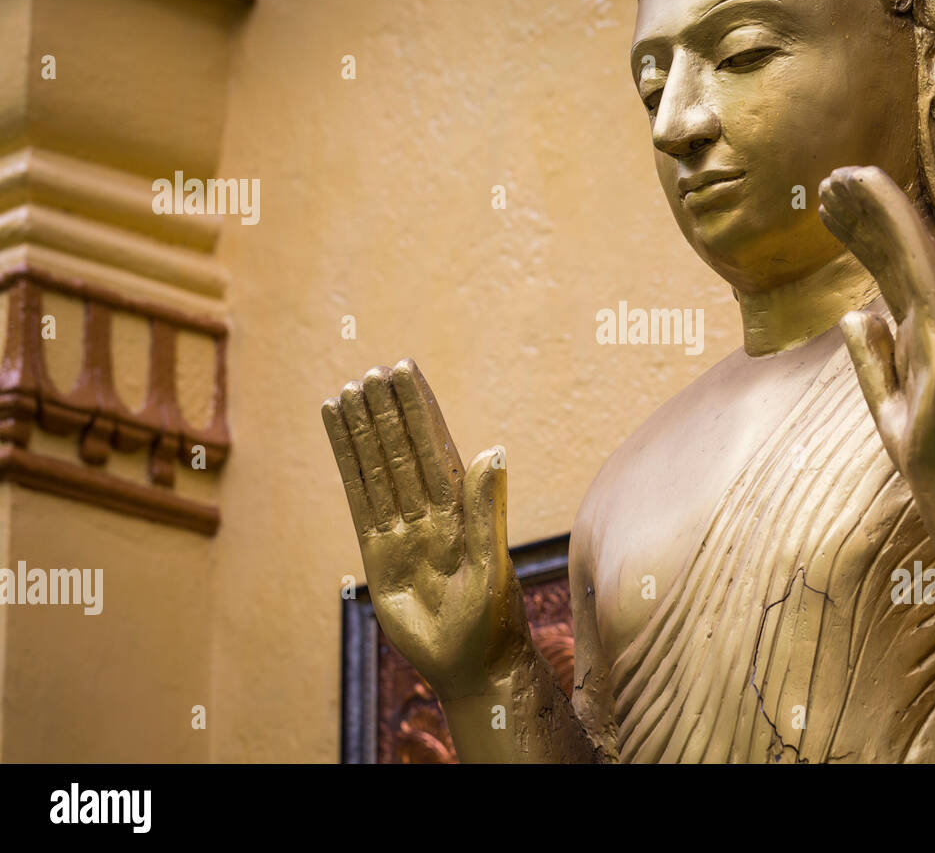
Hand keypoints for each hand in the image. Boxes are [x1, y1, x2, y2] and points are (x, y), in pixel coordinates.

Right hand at [321, 359, 529, 702]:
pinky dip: (349, 466)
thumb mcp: (492, 563)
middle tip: (371, 373)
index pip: (437, 447)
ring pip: (380, 470)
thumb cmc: (492, 620)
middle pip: (404, 452)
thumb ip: (487, 509)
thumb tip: (493, 449)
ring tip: (346, 391)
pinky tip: (338, 435)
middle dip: (389, 412)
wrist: (472, 667)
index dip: (420, 409)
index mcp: (464, 509)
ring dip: (365, 431)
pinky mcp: (378, 553)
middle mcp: (432, 513)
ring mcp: (403, 530)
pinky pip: (359, 501)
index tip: (404, 370)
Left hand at [818, 166, 934, 499]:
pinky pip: (919, 259)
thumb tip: (854, 314)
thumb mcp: (887, 400)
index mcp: (921, 331)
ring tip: (840, 176)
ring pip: (910, 245)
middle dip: (864, 213)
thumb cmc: (934, 448)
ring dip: (878, 206)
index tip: (829, 209)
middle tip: (828, 181)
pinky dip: (897, 222)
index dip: (860, 236)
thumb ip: (872, 358)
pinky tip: (873, 193)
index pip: (887, 272)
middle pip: (896, 251)